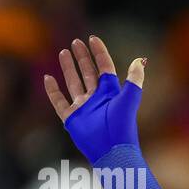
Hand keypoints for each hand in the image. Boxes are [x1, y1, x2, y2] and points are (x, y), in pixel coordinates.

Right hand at [43, 35, 146, 163]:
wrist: (111, 149)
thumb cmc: (122, 125)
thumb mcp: (129, 99)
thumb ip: (135, 80)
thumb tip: (140, 60)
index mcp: (111, 93)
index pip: (104, 67)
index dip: (99, 53)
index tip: (92, 38)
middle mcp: (96, 98)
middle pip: (88, 73)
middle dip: (82, 58)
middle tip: (76, 42)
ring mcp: (83, 107)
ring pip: (73, 83)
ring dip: (69, 68)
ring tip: (64, 52)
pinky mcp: (71, 118)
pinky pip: (59, 101)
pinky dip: (53, 90)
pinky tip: (48, 78)